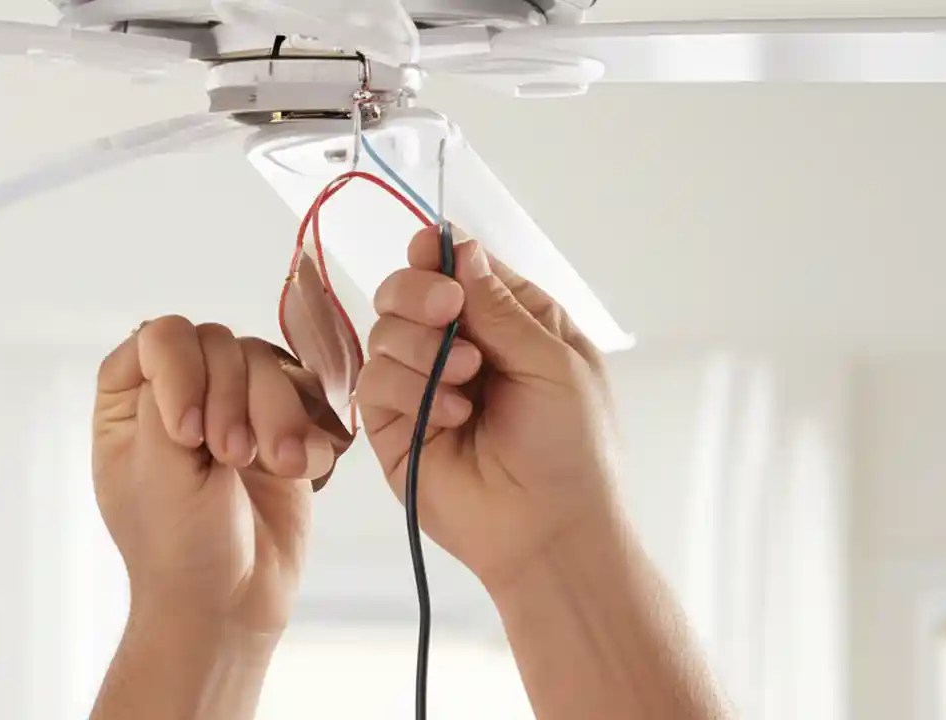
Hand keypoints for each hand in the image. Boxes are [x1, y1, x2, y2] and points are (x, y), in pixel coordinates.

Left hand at [93, 317, 352, 635]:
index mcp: (131, 403)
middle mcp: (182, 396)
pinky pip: (306, 398)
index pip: (158, 339)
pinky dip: (304, 434)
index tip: (188, 431)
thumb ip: (162, 395)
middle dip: (234, 399)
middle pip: (219, 344)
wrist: (233, 602)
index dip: (180, 370)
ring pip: (267, 364)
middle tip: (231, 459)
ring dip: (274, 415)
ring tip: (271, 467)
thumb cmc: (178, 547)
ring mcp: (237, 410)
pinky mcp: (282, 431)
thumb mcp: (154, 468)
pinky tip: (295, 473)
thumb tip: (179, 344)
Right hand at [356, 228, 619, 592]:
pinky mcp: (392, 426)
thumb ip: (501, 307)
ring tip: (468, 381)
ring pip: (384, 330)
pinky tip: (451, 417)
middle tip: (448, 311)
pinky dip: (408, 389)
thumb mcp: (554, 362)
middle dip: (419, 291)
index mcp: (509, 323)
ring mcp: (422, 385)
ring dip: (421, 346)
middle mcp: (461, 347)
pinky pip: (373, 381)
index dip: (438, 253)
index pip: (459, 268)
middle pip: (407, 290)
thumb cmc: (573, 449)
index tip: (430, 251)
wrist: (550, 533)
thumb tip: (460, 248)